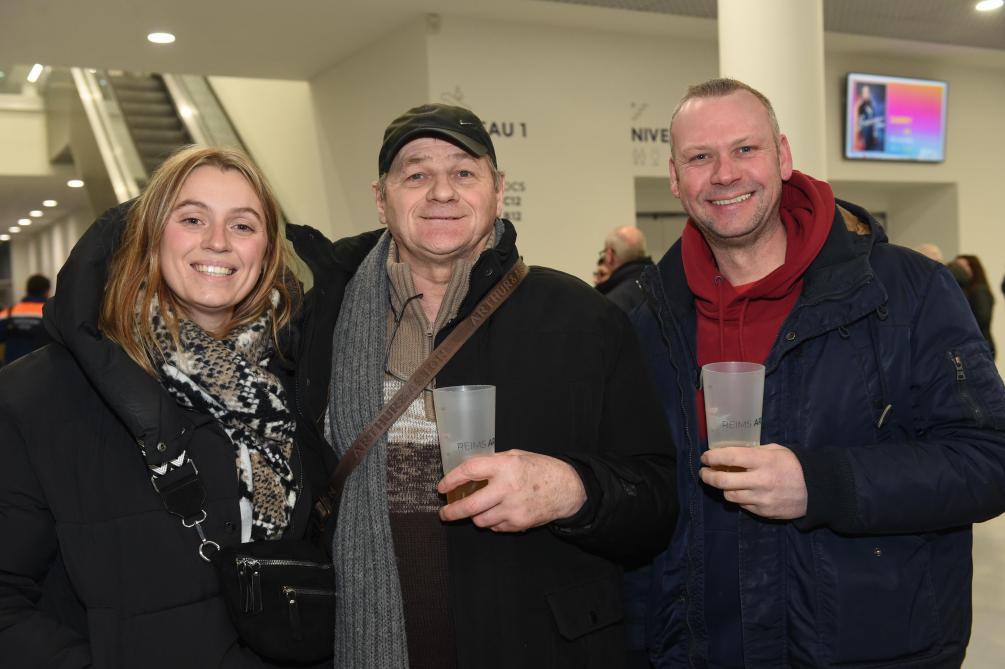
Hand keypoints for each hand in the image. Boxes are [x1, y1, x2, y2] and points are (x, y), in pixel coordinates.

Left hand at [437, 450, 587, 531]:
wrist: (567, 489)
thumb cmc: (541, 469)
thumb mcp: (516, 456)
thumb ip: (493, 462)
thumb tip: (469, 472)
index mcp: (506, 466)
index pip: (470, 471)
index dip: (452, 479)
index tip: (443, 487)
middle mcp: (507, 488)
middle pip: (470, 505)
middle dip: (453, 512)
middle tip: (445, 513)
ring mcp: (513, 509)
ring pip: (480, 520)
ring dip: (476, 516)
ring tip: (480, 509)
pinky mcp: (519, 524)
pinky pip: (496, 527)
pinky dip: (493, 521)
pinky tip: (501, 512)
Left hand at [699, 444, 807, 519]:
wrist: (817, 489)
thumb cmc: (794, 465)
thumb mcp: (776, 450)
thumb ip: (754, 452)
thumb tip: (731, 454)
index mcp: (762, 460)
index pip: (729, 457)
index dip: (712, 457)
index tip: (705, 457)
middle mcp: (759, 480)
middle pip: (723, 481)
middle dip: (708, 476)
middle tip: (704, 472)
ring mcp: (761, 498)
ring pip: (729, 495)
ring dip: (722, 488)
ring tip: (722, 482)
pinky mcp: (764, 512)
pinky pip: (742, 505)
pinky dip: (737, 498)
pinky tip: (740, 491)